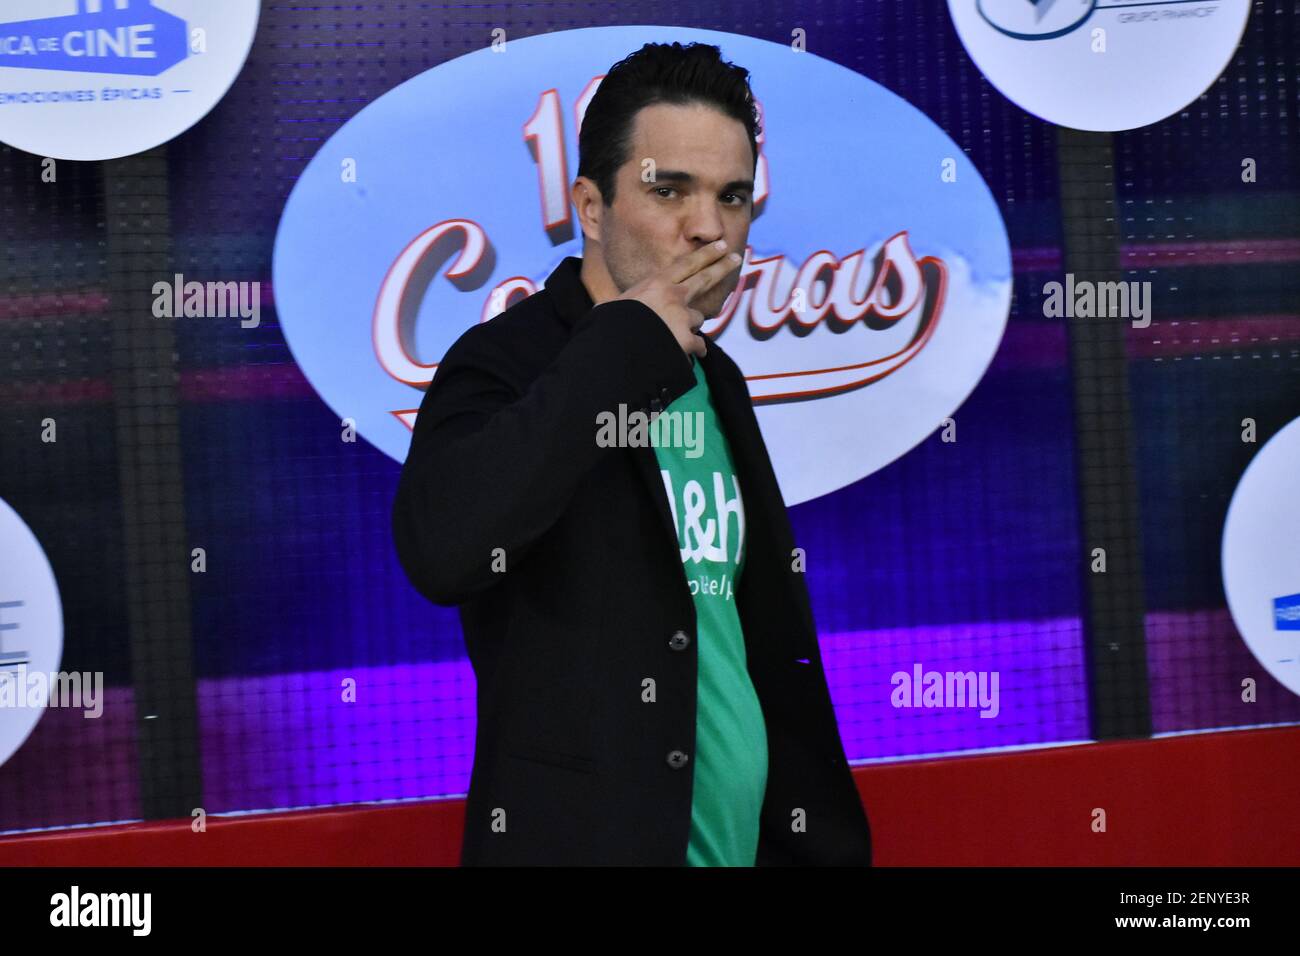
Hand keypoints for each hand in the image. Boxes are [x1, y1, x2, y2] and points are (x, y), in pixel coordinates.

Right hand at [612, 240, 742, 358]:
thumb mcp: (613, 306)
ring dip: (689, 326)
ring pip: (697, 319)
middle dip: (722, 266)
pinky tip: (686, 354)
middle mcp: (674, 296)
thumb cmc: (610, 327)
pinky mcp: (687, 341)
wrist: (617, 349)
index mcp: (656, 284)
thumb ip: (624, 305)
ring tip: (673, 335)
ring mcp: (682, 318)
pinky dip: (694, 350)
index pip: (687, 264)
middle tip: (736, 256)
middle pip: (705, 278)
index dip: (706, 254)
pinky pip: (698, 345)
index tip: (721, 245)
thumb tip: (605, 309)